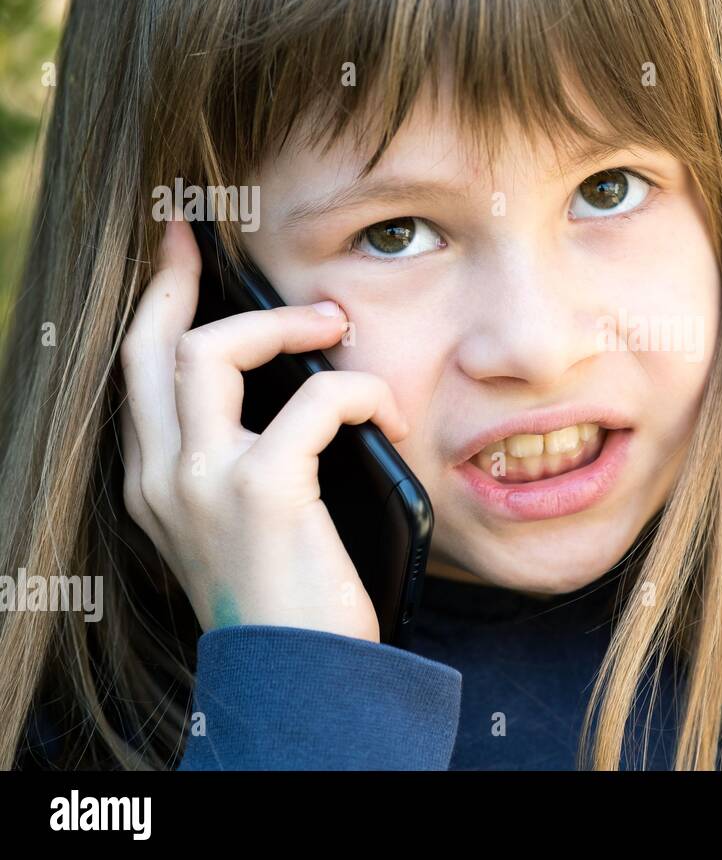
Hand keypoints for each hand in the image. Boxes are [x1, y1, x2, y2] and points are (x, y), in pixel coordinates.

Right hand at [118, 216, 409, 641]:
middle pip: (151, 347)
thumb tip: (299, 390)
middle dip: (178, 281)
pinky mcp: (261, 494)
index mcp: (155, 484)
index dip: (155, 304)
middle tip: (210, 239)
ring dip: (280, 325)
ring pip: (211, 353)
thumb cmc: (289, 601)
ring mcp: (203, 484)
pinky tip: (385, 410)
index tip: (176, 254)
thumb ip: (245, 463)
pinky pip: (312, 401)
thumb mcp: (245, 528)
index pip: (136, 374)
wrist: (298, 682)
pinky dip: (357, 390)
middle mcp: (162, 479)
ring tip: (332, 327)